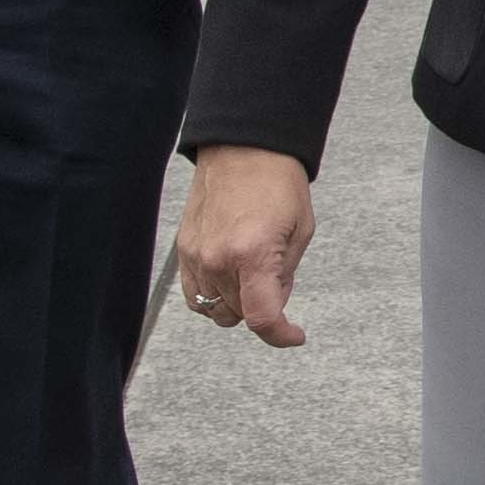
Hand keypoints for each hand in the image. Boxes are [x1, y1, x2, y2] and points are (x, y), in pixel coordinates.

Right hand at [175, 146, 317, 347]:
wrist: (243, 149)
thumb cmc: (278, 183)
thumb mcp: (301, 231)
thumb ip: (286, 275)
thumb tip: (273, 303)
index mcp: (252, 255)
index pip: (261, 317)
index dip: (281, 335)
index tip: (294, 335)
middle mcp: (218, 260)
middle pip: (240, 315)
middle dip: (263, 305)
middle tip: (277, 274)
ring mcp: (196, 256)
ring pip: (216, 310)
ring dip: (237, 302)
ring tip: (253, 269)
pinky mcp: (184, 250)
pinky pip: (195, 295)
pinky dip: (213, 295)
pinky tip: (230, 275)